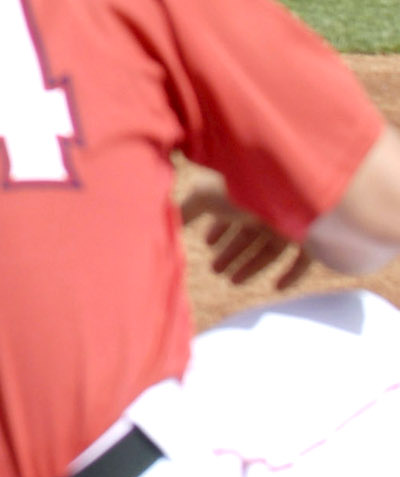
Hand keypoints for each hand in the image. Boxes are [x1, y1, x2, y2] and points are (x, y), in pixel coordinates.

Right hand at [179, 166, 312, 294]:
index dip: (218, 227)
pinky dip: (290, 275)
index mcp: (246, 190)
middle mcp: (269, 204)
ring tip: (231, 281)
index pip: (231, 209)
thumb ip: (185, 210)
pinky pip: (303, 260)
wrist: (291, 191)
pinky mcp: (313, 237)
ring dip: (251, 266)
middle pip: (248, 233)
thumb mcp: (204, 196)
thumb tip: (163, 221)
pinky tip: (276, 288)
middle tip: (215, 270)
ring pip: (270, 248)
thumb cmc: (243, 188)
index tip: (206, 244)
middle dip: (230, 251)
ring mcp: (293, 221)